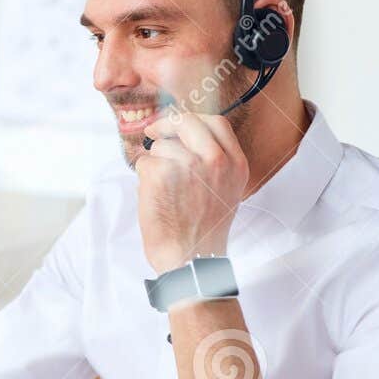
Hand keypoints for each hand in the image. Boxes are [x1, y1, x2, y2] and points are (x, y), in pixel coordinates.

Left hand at [137, 108, 247, 272]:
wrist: (191, 259)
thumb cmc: (203, 230)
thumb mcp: (225, 190)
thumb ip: (213, 161)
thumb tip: (185, 136)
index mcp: (235, 163)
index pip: (217, 122)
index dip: (193, 120)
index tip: (178, 125)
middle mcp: (216, 160)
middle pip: (187, 121)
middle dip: (166, 125)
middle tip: (153, 134)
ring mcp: (190, 165)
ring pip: (162, 146)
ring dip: (154, 163)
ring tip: (163, 190)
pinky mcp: (163, 173)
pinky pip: (145, 162)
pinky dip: (143, 178)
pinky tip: (155, 197)